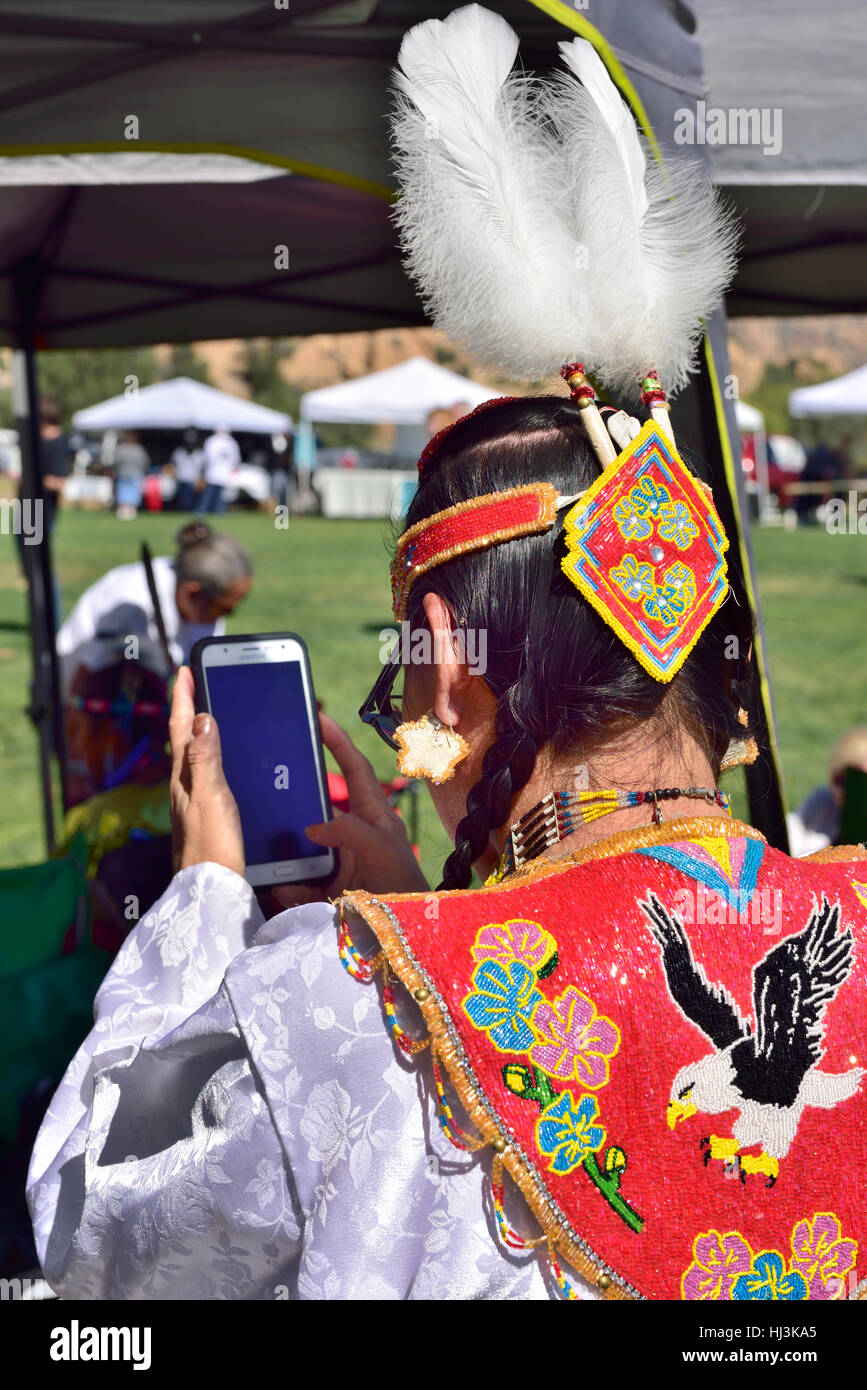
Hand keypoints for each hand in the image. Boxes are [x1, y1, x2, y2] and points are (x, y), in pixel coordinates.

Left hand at [169, 666, 244, 875]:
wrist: (210, 891)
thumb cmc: (210, 847)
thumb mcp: (209, 796)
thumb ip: (205, 758)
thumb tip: (201, 717)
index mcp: (184, 777)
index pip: (180, 728)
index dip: (183, 698)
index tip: (184, 670)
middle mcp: (185, 786)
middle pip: (186, 738)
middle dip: (190, 709)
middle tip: (195, 684)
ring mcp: (195, 802)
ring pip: (197, 756)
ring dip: (203, 732)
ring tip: (212, 714)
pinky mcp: (208, 817)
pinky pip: (211, 776)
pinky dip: (217, 759)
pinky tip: (231, 765)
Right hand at [273, 712, 428, 909]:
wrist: (405, 938)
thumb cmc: (404, 888)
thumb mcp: (383, 851)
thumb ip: (352, 833)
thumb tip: (313, 829)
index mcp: (372, 815)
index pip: (355, 770)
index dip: (338, 743)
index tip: (319, 719)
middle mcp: (352, 834)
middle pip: (318, 807)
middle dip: (296, 799)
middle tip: (271, 783)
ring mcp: (337, 862)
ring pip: (302, 847)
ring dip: (284, 851)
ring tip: (262, 843)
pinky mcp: (325, 890)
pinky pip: (298, 885)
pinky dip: (287, 889)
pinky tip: (277, 891)